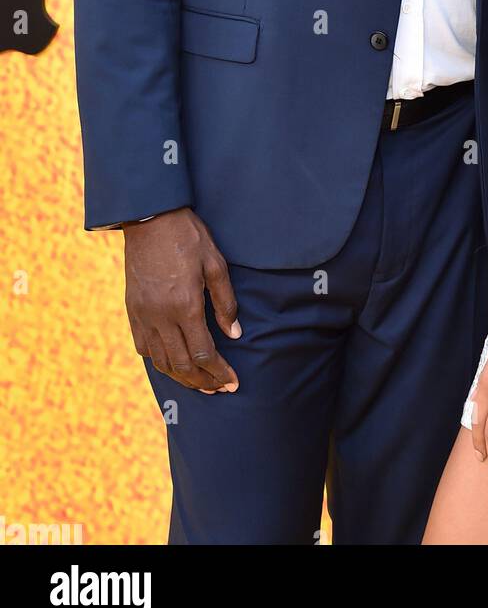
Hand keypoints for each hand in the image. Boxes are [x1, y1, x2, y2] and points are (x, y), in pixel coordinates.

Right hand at [123, 207, 240, 393]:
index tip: (232, 382)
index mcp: (185, 305)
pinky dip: (158, 361)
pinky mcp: (132, 310)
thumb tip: (235, 333)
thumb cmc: (188, 237)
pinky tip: (172, 363)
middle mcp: (161, 316)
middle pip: (181, 365)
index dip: (219, 372)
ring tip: (199, 383)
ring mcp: (143, 315)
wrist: (150, 218)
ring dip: (181, 378)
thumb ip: (225, 302)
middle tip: (219, 388)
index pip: (203, 353)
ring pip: (160, 361)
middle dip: (202, 381)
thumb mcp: (215, 264)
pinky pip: (143, 346)